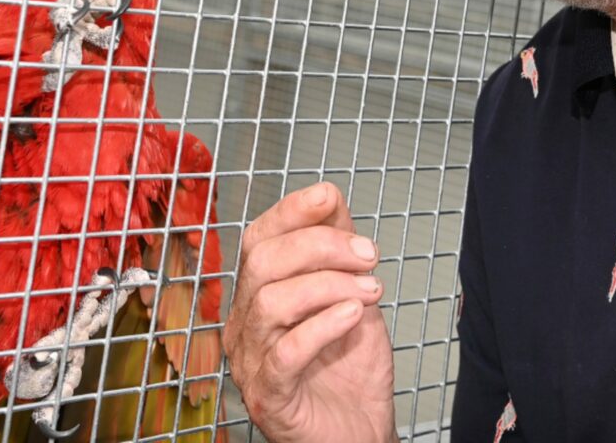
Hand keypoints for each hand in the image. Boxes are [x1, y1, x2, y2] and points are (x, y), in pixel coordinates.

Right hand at [224, 182, 396, 442]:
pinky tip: (352, 316)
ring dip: (329, 285)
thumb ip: (337, 251)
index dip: (290, 211)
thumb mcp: (350, 295)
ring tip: (370, 291)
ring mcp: (251, 362)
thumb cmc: (349, 372)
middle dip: (321, 246)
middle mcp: (244, 325)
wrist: (361, 432)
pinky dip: (322, 326)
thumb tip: (328, 197)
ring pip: (271, 302)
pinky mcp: (269, 397)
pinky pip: (285, 353)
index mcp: (258, 294)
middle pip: (262, 262)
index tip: (328, 196)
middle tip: (368, 256)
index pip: (258, 238)